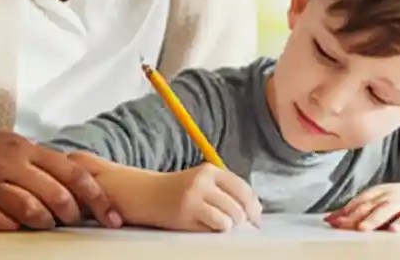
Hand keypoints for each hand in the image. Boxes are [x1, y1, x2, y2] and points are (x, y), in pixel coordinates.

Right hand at [0, 133, 123, 230]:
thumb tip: (77, 186)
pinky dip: (13, 229)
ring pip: (35, 213)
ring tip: (40, 225)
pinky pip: (4, 225)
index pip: (73, 173)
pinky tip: (10, 226)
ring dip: (44, 225)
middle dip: (72, 216)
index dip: (98, 198)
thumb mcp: (4, 150)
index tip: (113, 218)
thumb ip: (37, 164)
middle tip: (72, 225)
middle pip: (58, 195)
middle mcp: (7, 161)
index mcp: (20, 146)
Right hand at [71, 154, 260, 232]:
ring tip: (215, 224)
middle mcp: (202, 181)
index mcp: (209, 170)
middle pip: (240, 207)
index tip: (256, 219)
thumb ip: (225, 191)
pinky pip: (214, 228)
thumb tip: (255, 212)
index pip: (243, 189)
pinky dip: (214, 230)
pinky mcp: (185, 213)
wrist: (143, 194)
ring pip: (230, 219)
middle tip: (235, 225)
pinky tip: (203, 226)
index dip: (254, 207)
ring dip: (227, 226)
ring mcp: (193, 197)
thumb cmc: (176, 192)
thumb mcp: (201, 183)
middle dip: (242, 220)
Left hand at [326, 177, 399, 231]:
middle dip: (354, 216)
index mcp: (378, 192)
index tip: (331, 221)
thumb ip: (360, 209)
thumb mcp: (382, 200)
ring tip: (363, 228)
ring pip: (387, 209)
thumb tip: (331, 218)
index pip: (358, 201)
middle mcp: (390, 194)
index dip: (344, 211)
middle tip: (342, 225)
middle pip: (369, 205)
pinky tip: (394, 230)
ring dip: (374, 219)